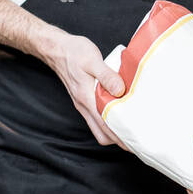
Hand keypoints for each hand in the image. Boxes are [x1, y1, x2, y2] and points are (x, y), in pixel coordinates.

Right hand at [41, 28, 129, 149]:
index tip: (134, 144)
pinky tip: (119, 114)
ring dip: (112, 132)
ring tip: (130, 130)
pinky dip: (107, 122)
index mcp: (87, 99)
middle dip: (118, 140)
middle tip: (136, 140)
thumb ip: (107, 76)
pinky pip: (96, 118)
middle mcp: (84, 105)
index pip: (105, 126)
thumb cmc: (74, 53)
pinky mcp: (83, 99)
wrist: (56, 49)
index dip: (120, 137)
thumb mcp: (92, 60)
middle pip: (101, 133)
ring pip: (98, 127)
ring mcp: (83, 104)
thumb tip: (120, 90)